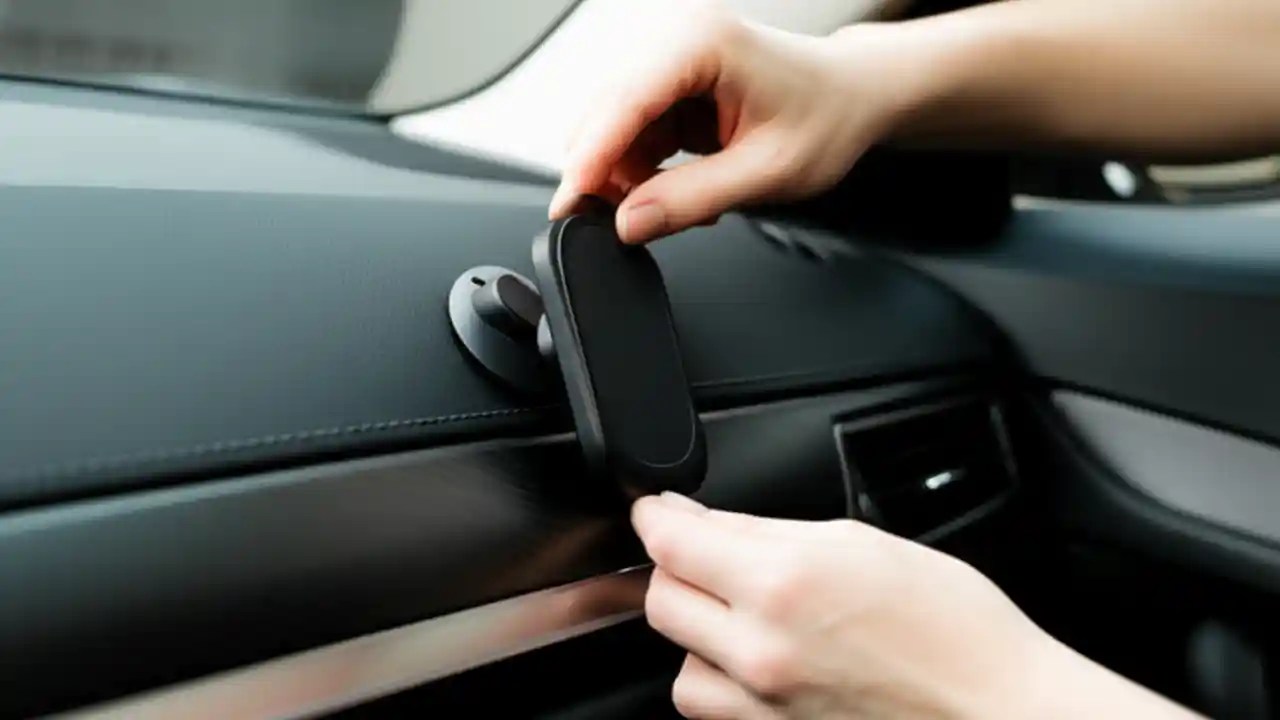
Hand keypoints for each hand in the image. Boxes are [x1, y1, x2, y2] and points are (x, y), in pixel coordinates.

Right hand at [549, 2, 924, 243]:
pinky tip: (677, 191)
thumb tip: (629, 223)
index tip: (570, 205)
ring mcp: (671, 63)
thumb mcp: (766, 172)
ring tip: (679, 208)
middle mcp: (678, 42)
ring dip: (628, 177)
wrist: (856, 97)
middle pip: (606, 115)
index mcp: (703, 44)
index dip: (590, 160)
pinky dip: (643, 171)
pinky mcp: (670, 87)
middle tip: (627, 225)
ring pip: (613, 130)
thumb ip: (693, 199)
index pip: (624, 103)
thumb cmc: (828, 117)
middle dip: (606, 175)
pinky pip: (633, 135)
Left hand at [631, 492, 1205, 718]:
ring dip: (694, 631)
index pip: (669, 542)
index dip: (657, 516)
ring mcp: (762, 705)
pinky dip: (719, 678)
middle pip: (661, 598)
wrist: (999, 710)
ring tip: (741, 614)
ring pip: (677, 660)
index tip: (659, 510)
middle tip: (709, 555)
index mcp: (783, 583)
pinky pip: (710, 705)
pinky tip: (756, 658)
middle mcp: (761, 649)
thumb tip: (701, 519)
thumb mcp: (860, 542)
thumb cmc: (955, 626)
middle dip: (676, 568)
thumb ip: (766, 531)